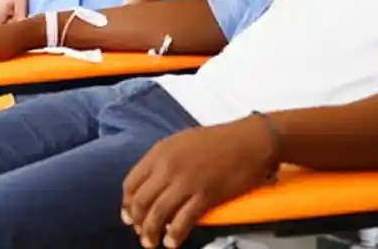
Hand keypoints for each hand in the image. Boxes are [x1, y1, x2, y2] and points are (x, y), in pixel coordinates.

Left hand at [121, 115, 279, 248]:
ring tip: (151, 243)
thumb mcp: (180, 142)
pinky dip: (175, 234)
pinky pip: (183, 220)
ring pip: (158, 213)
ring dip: (151, 232)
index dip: (127, 203)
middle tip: (140, 233)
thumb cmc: (218, 140)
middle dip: (137, 222)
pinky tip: (172, 242)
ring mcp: (186, 182)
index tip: (129, 215)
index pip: (132, 183)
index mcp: (159, 152)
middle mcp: (168, 167)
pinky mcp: (206, 195)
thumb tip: (152, 184)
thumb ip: (163, 161)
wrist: (249, 141)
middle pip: (142, 201)